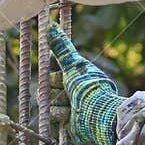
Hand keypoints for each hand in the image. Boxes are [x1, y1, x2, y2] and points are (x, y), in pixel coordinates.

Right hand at [48, 21, 120, 144]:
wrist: (98, 114)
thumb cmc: (87, 86)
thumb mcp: (72, 63)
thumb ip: (61, 46)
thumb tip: (50, 25)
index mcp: (74, 72)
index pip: (51, 68)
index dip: (52, 70)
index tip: (58, 71)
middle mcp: (71, 87)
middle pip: (47, 85)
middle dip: (54, 88)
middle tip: (66, 88)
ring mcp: (68, 104)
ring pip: (47, 100)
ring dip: (57, 102)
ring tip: (70, 104)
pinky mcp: (66, 119)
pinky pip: (51, 115)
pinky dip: (59, 114)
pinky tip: (69, 114)